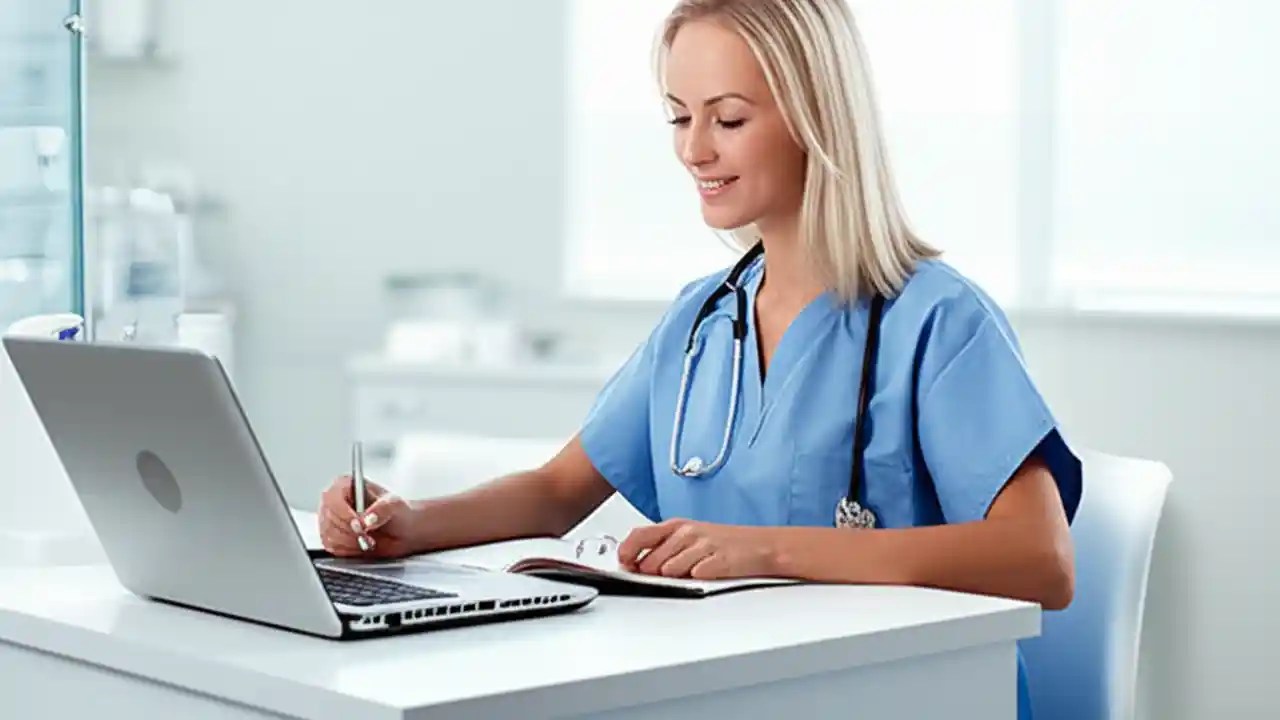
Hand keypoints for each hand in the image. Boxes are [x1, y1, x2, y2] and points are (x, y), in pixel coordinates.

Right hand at [317, 475, 420, 558]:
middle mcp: (336, 501)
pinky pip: (331, 547)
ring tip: (368, 540)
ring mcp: (332, 520)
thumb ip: (383, 509)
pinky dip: (347, 550)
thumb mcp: (396, 505)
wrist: (404, 532)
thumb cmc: (399, 512)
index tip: (359, 525)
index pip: (332, 498)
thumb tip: (368, 518)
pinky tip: (361, 546)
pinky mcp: (332, 538)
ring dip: (350, 542)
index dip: (343, 513)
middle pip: (329, 518)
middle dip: (350, 531)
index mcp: (346, 485)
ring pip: (329, 535)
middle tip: (368, 536)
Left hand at [617, 519, 776, 579]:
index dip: (627, 552)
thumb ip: (662, 547)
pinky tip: (706, 574)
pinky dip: (696, 581)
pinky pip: (693, 577)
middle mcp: (687, 533)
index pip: (639, 536)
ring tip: (692, 572)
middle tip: (671, 573)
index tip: (624, 563)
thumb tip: (635, 563)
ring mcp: (702, 546)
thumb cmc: (724, 543)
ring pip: (668, 571)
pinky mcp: (716, 561)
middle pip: (650, 562)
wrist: (760, 546)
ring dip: (676, 578)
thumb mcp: (689, 538)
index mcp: (677, 526)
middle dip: (654, 574)